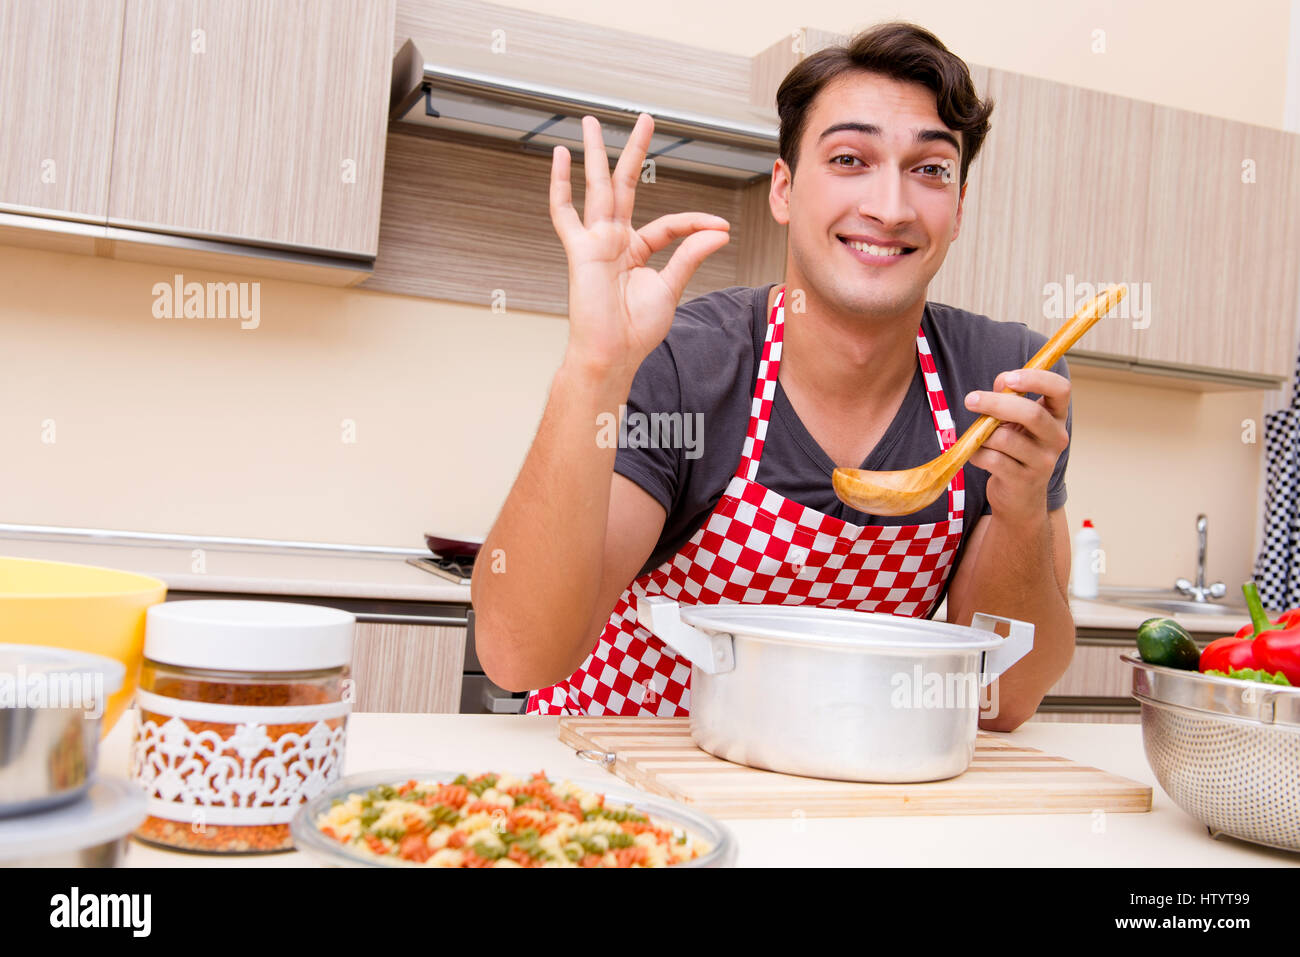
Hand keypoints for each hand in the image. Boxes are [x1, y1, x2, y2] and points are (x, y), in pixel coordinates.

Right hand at [549, 112, 730, 378]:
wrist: (612, 353)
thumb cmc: (637, 330)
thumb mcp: (671, 288)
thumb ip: (690, 255)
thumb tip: (719, 232)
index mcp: (636, 252)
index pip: (669, 225)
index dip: (695, 223)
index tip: (719, 226)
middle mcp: (614, 241)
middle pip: (625, 187)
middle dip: (634, 152)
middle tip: (644, 119)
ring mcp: (595, 242)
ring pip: (597, 189)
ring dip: (596, 154)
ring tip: (590, 122)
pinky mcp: (579, 250)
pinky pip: (565, 213)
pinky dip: (560, 185)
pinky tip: (559, 157)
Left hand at [963, 369, 1069, 526]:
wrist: (1019, 499)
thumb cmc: (1015, 452)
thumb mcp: (1015, 423)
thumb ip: (1010, 400)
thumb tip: (1001, 383)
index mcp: (1056, 417)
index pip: (1061, 389)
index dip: (1036, 379)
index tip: (1008, 377)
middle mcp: (1056, 438)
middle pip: (1031, 413)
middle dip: (996, 403)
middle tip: (971, 399)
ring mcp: (1043, 461)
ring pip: (1005, 438)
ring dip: (982, 435)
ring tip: (977, 439)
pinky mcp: (1023, 480)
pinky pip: (993, 459)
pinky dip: (977, 454)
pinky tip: (976, 455)